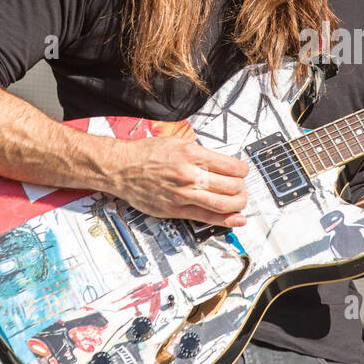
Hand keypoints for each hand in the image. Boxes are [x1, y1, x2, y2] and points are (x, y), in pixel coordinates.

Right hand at [105, 137, 249, 228]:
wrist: (121, 168)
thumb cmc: (145, 154)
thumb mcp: (177, 143)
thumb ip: (200, 153)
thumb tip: (219, 161)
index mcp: (192, 155)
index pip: (232, 166)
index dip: (243, 171)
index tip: (243, 172)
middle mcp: (190, 175)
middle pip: (232, 186)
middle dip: (242, 188)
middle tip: (241, 188)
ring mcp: (183, 194)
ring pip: (224, 204)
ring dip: (238, 205)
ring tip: (239, 202)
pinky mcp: (176, 209)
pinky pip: (207, 217)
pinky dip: (226, 220)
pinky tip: (236, 220)